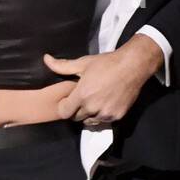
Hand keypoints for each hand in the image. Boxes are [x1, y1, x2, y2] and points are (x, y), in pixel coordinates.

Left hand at [43, 36, 162, 127]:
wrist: (133, 66)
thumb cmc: (106, 63)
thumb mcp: (83, 63)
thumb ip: (62, 66)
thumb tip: (46, 59)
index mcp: (82, 95)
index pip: (64, 113)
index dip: (64, 107)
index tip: (67, 100)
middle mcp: (93, 106)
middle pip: (76, 118)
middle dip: (76, 110)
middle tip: (81, 99)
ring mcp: (106, 113)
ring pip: (90, 121)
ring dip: (89, 114)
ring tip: (93, 101)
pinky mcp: (117, 116)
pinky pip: (103, 121)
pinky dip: (101, 115)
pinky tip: (104, 103)